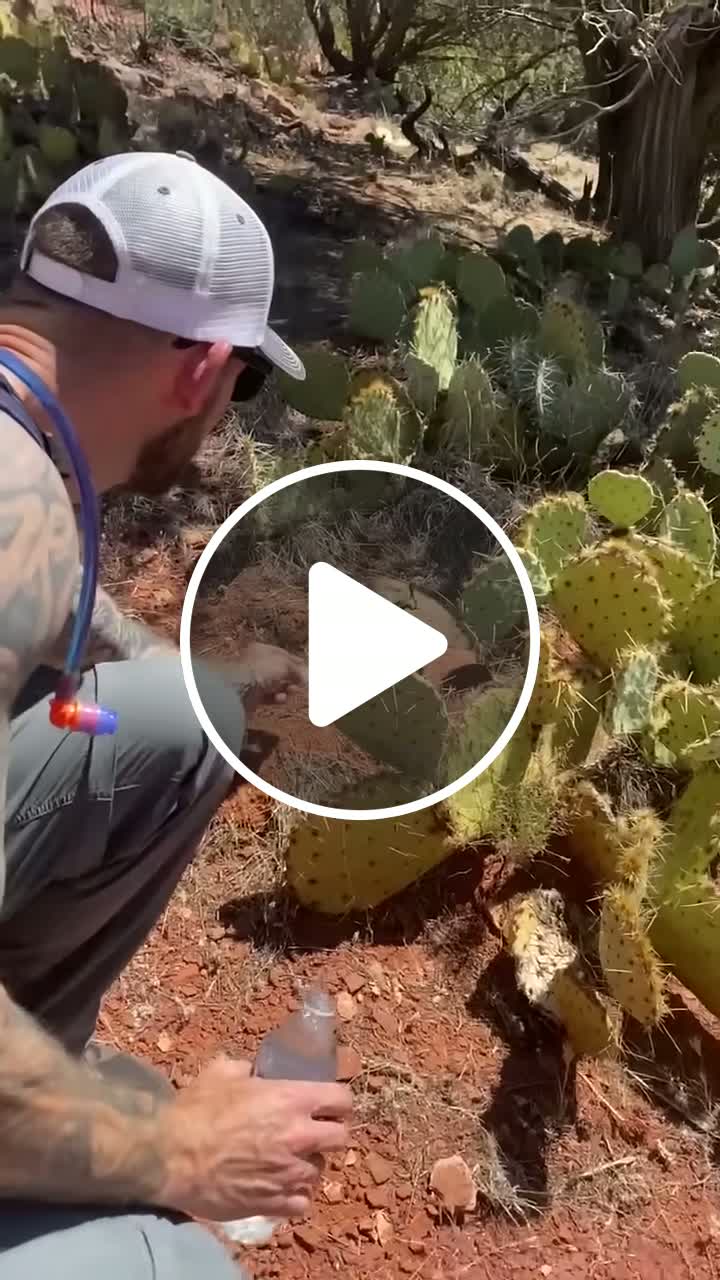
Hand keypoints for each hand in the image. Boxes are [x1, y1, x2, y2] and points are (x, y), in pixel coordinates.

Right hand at [158, 1057, 351, 1222]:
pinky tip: (278, 1187)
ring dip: (308, 1165)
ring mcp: (289, 1173)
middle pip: (341, 1137)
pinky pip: (301, 1203)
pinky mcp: (275, 1203)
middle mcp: (299, 1136)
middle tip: (311, 1133)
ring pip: (320, 1172)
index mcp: (291, 1100)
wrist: (172, 1158)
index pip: (342, 1099)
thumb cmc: (196, 1111)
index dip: (337, 1101)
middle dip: (329, 1134)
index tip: (328, 1104)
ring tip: (288, 1162)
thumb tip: (252, 1071)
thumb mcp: (221, 1073)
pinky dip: (294, 1196)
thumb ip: (246, 1069)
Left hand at [234, 641, 306, 713]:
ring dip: (286, 689)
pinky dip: (276, 698)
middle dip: (292, 678)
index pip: (283, 654)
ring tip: (292, 692)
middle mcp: (257, 663)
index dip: (296, 662)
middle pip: (280, 671)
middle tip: (302, 684)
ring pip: (275, 685)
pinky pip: (268, 697)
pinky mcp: (252, 696)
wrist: (238, 690)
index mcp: (262, 650)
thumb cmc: (260, 670)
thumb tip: (305, 677)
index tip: (307, 671)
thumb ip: (297, 670)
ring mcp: (254, 680)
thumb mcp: (284, 664)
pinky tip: (281, 699)